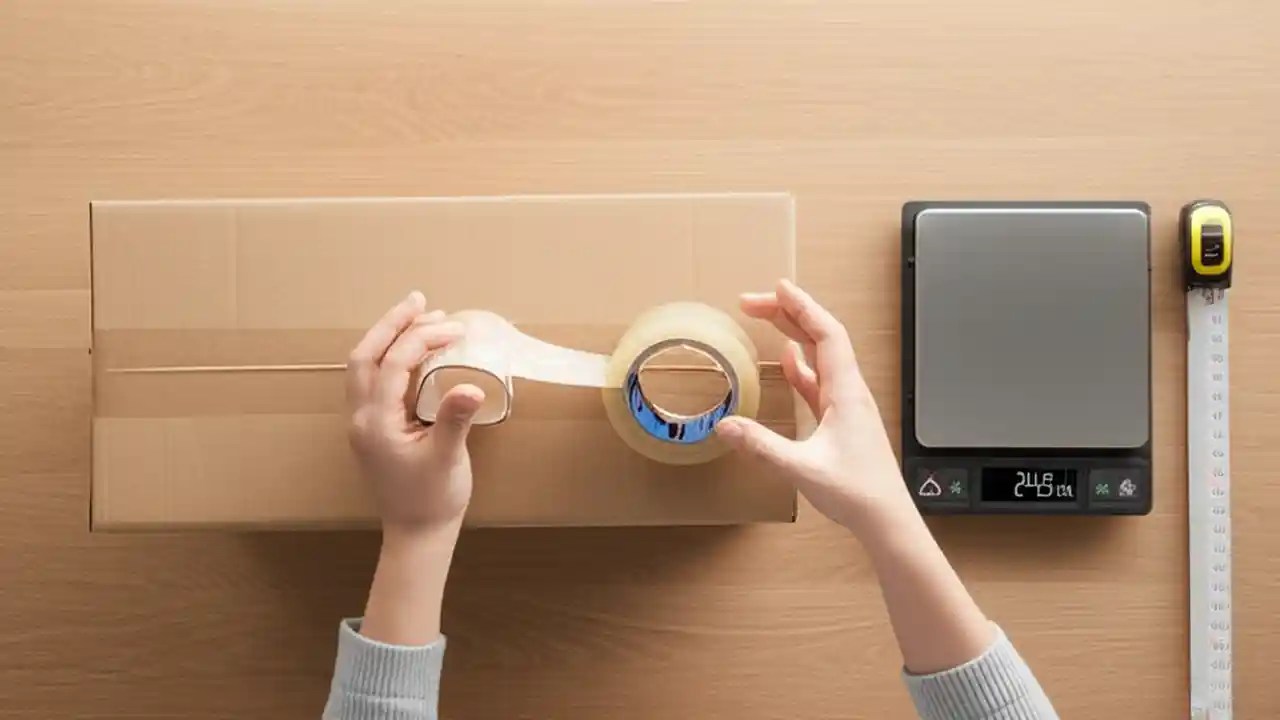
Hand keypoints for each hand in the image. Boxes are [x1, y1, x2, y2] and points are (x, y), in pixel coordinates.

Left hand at [346, 290, 485, 537]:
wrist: (417, 535)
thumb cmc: (433, 500)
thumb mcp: (448, 460)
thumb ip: (454, 420)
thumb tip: (471, 386)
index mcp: (376, 423)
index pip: (393, 364)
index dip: (421, 338)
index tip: (454, 328)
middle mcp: (361, 418)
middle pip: (365, 355)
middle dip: (392, 324)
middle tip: (421, 301)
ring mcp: (363, 423)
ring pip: (363, 366)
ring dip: (387, 337)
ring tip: (417, 316)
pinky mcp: (372, 428)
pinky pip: (370, 379)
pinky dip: (387, 356)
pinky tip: (410, 351)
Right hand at [715, 279, 914, 536]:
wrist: (886, 520)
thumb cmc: (857, 493)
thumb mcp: (803, 469)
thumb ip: (762, 447)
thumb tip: (725, 426)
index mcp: (846, 392)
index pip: (827, 334)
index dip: (802, 307)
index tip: (778, 287)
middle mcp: (849, 392)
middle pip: (821, 338)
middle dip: (789, 313)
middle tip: (753, 301)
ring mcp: (846, 406)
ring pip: (820, 357)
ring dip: (794, 333)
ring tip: (767, 318)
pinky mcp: (840, 422)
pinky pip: (819, 381)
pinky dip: (802, 364)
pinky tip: (789, 359)